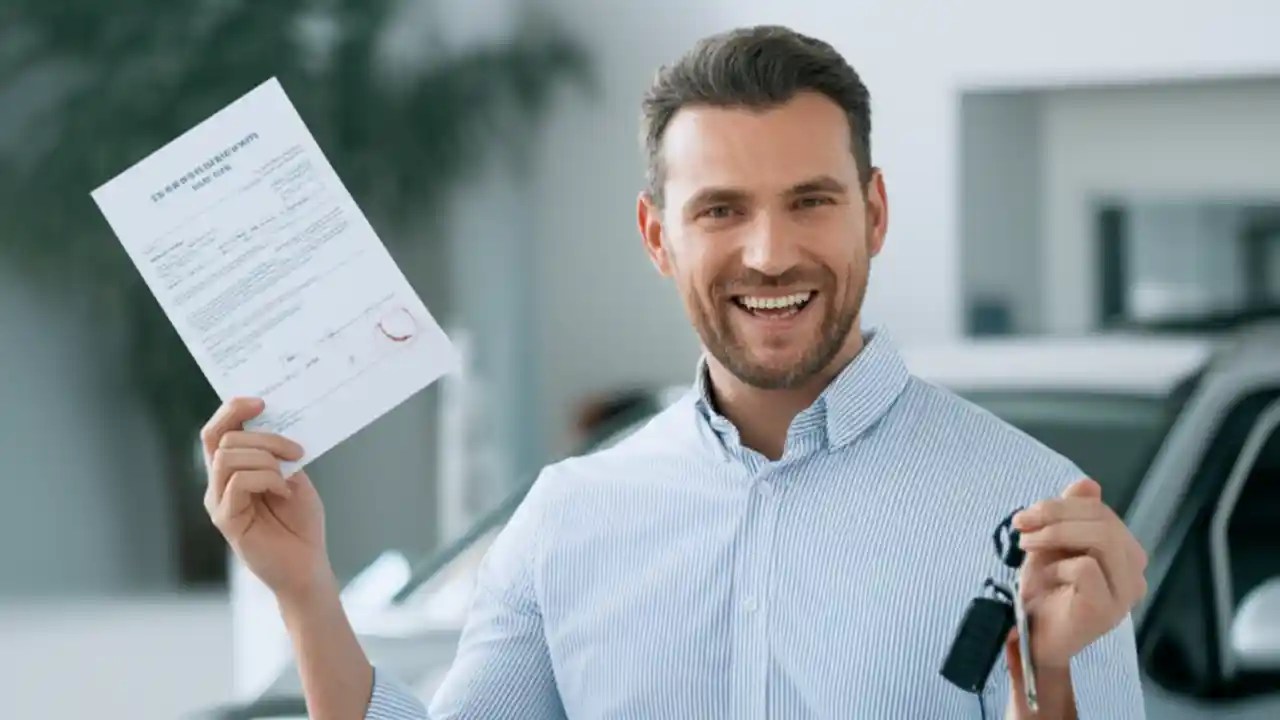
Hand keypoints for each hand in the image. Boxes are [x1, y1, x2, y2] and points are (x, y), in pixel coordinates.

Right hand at [202, 397, 333, 603]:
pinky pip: (238, 482)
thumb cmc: (301, 523)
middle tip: (295, 451)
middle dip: (265, 437)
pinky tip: (284, 492)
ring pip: (229, 457)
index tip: (262, 402)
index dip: (232, 410)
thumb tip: (270, 422)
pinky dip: (267, 479)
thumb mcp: (294, 476)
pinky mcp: (226, 520)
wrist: (308, 565)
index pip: (217, 432)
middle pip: (224, 439)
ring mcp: (219, 502)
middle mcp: (218, 485)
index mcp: (232, 471)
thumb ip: (277, 453)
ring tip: (289, 476)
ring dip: (266, 458)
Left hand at [1011, 478, 1147, 669]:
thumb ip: (1070, 514)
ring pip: (1102, 538)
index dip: (1062, 505)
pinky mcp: (1108, 610)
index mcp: (1123, 553)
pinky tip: (1045, 579)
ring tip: (1026, 544)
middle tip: (1022, 524)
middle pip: (1104, 521)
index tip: (1026, 513)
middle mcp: (1133, 572)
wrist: (1032, 638)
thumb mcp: (1051, 545)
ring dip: (1055, 534)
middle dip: (1056, 514)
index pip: (1101, 512)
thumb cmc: (1044, 592)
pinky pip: (1087, 569)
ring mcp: (1125, 593)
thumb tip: (1088, 484)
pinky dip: (1058, 566)